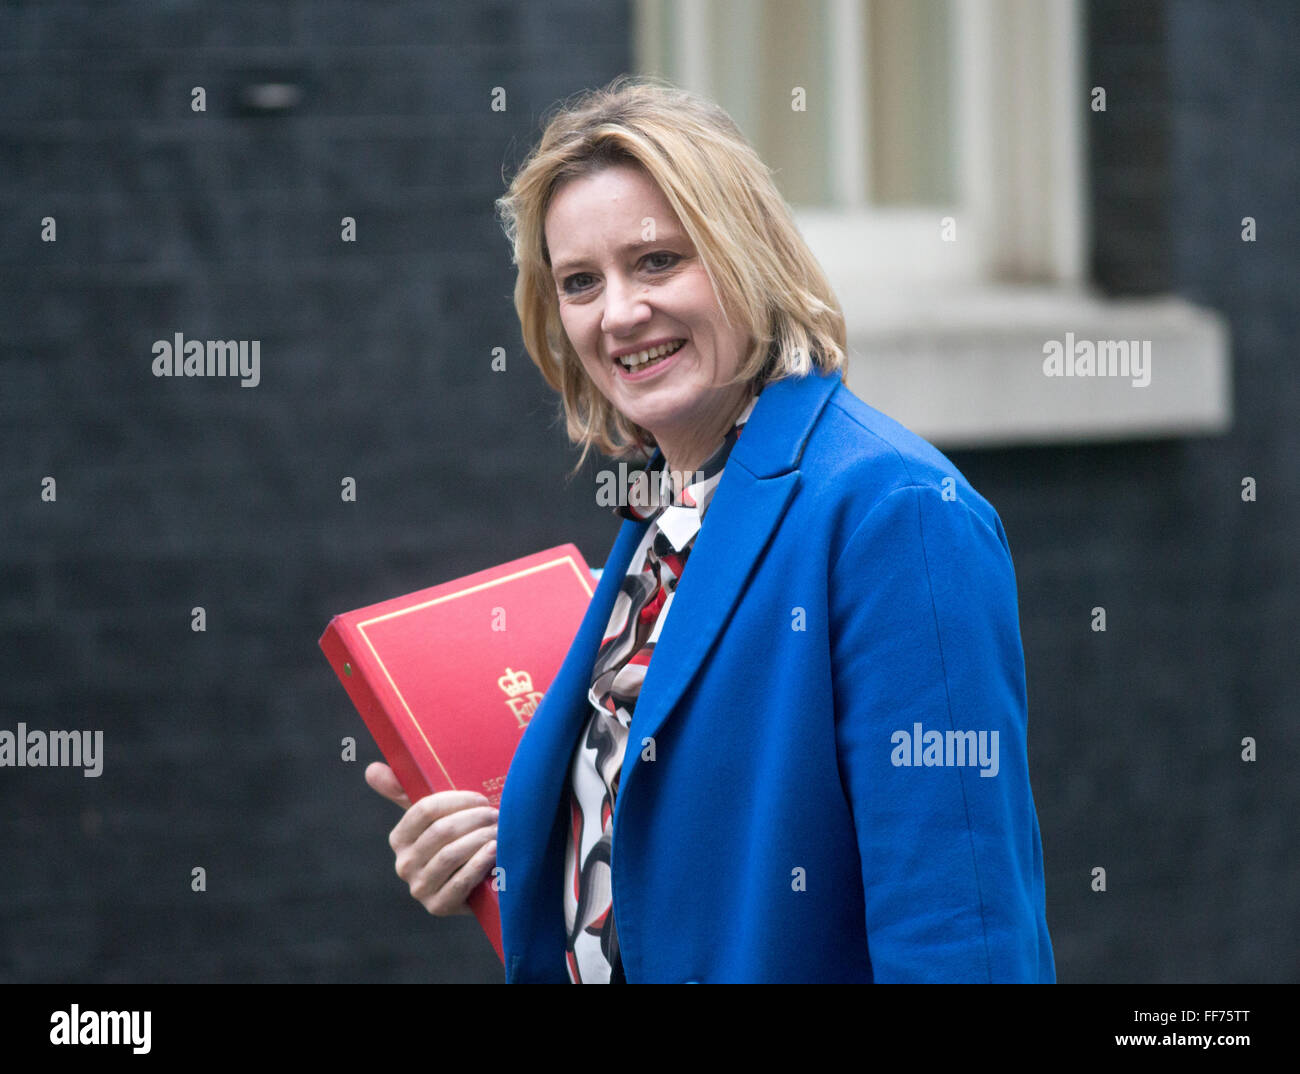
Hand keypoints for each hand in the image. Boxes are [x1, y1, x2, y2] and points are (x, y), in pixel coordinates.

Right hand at [365, 761, 498, 916]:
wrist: (476, 884)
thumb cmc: (456, 840)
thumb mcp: (434, 816)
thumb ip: (404, 790)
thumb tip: (371, 769)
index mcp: (399, 838)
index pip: (424, 810)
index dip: (457, 801)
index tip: (481, 799)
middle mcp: (404, 865)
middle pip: (441, 831)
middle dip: (474, 819)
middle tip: (496, 815)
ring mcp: (419, 888)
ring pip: (451, 854)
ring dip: (480, 838)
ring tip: (500, 830)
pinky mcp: (438, 907)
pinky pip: (460, 881)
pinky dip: (480, 862)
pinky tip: (495, 850)